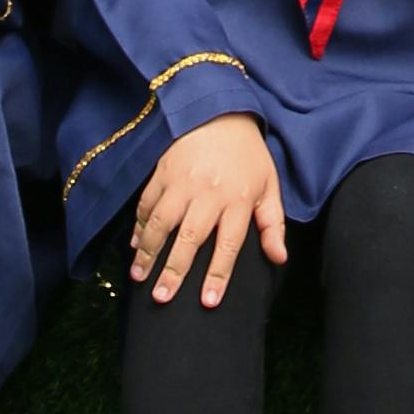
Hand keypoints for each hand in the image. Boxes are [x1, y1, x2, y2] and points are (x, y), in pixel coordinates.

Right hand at [129, 111, 286, 307]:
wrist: (221, 111)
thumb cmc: (248, 155)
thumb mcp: (269, 185)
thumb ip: (273, 224)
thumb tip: (279, 258)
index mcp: (238, 199)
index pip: (229, 244)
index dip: (218, 275)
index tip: (208, 302)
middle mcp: (209, 192)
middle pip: (190, 238)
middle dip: (174, 271)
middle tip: (162, 298)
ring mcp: (182, 181)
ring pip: (162, 222)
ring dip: (148, 252)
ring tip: (139, 277)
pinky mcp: (163, 171)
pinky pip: (147, 202)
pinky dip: (139, 225)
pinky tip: (134, 245)